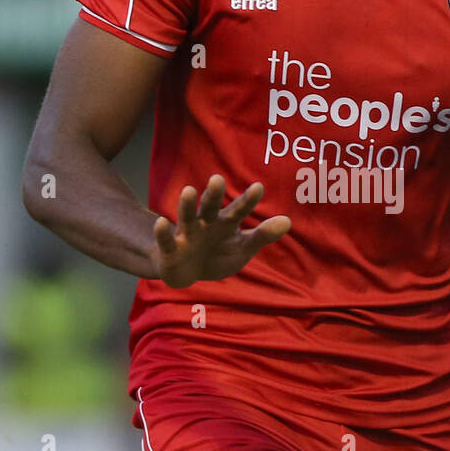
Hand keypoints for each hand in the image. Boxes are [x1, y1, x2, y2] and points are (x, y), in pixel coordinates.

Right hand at [152, 176, 290, 287]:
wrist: (188, 272)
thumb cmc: (218, 254)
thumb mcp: (243, 248)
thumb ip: (262, 235)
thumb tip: (288, 221)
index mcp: (225, 222)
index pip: (239, 210)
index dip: (248, 200)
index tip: (258, 187)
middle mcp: (206, 223)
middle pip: (210, 207)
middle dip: (214, 194)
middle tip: (218, 179)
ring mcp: (187, 234)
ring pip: (187, 217)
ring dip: (187, 205)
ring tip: (189, 191)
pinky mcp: (170, 249)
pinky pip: (166, 240)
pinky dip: (164, 232)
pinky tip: (161, 221)